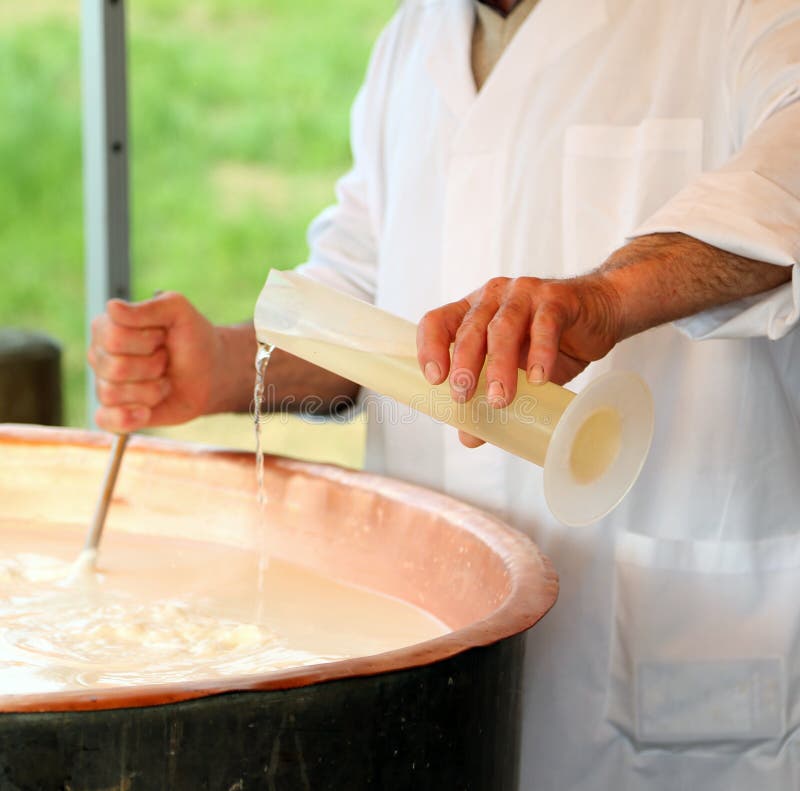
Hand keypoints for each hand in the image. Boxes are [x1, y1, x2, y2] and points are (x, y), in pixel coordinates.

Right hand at [88, 292, 223, 431]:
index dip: (147, 340)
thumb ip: (151, 307)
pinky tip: (146, 411)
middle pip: (115, 368)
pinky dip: (127, 418)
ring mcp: (105, 384)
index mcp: (108, 326)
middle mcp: (101, 355)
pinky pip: (104, 419)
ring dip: (151, 390)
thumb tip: (112, 307)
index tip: (163, 336)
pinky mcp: (115, 412)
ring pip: (113, 394)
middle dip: (153, 366)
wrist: (211, 373)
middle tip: (165, 360)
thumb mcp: (179, 312)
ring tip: (163, 380)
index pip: (114, 338)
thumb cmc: (192, 339)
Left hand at [416, 275, 621, 446]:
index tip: (434, 380)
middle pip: (469, 329)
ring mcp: (524, 294)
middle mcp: (493, 298)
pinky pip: (545, 325)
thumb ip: (491, 399)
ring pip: (503, 328)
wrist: (600, 313)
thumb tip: (470, 437)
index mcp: (473, 311)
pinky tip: (539, 379)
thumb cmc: (549, 341)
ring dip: (499, 365)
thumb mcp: (517, 373)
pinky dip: (540, 353)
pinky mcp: (557, 300)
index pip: (437, 321)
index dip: (430, 348)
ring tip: (500, 398)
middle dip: (463, 365)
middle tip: (462, 396)